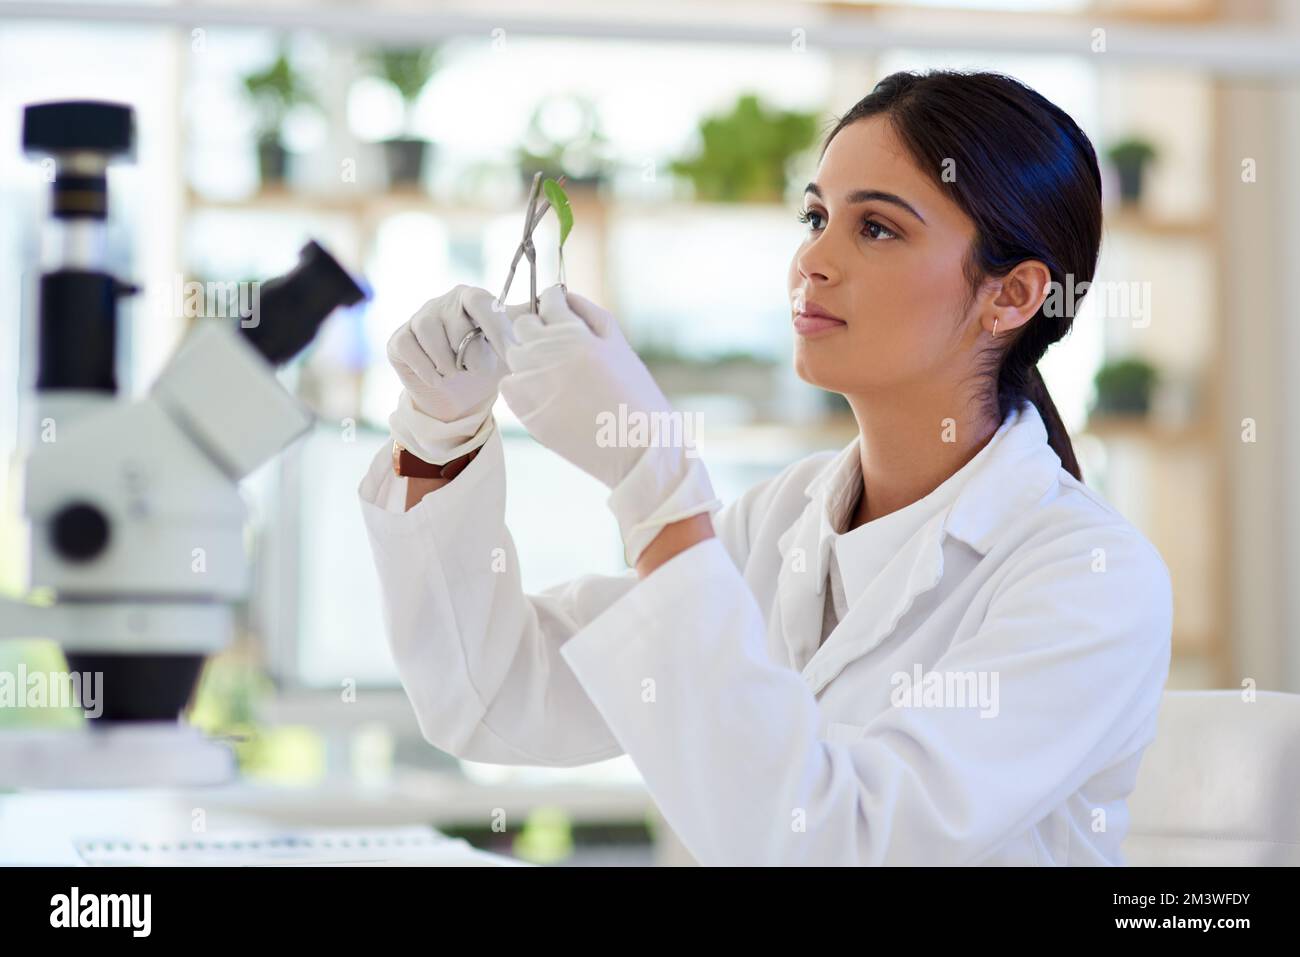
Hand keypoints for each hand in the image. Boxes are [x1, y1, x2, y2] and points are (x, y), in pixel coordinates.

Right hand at [386, 285, 527, 463]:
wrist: (459, 396)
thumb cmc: (487, 363)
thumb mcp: (511, 346)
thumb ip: (527, 322)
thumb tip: (556, 293)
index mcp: (473, 298)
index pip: (482, 302)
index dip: (494, 327)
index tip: (508, 350)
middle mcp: (444, 302)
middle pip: (454, 321)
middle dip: (468, 353)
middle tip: (475, 369)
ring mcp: (419, 317)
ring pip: (429, 332)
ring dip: (446, 362)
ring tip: (456, 373)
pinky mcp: (399, 338)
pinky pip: (408, 348)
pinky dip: (426, 369)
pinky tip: (438, 378)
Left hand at [468, 284, 720, 564]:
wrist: (636, 447)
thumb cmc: (634, 395)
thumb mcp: (619, 344)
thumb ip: (590, 313)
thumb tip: (563, 294)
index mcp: (572, 333)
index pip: (546, 299)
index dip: (553, 304)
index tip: (559, 315)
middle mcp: (545, 354)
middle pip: (522, 325)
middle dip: (536, 330)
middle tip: (558, 348)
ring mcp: (531, 382)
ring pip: (513, 355)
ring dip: (529, 358)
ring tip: (557, 377)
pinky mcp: (524, 410)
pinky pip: (510, 386)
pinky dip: (523, 386)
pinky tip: (549, 396)